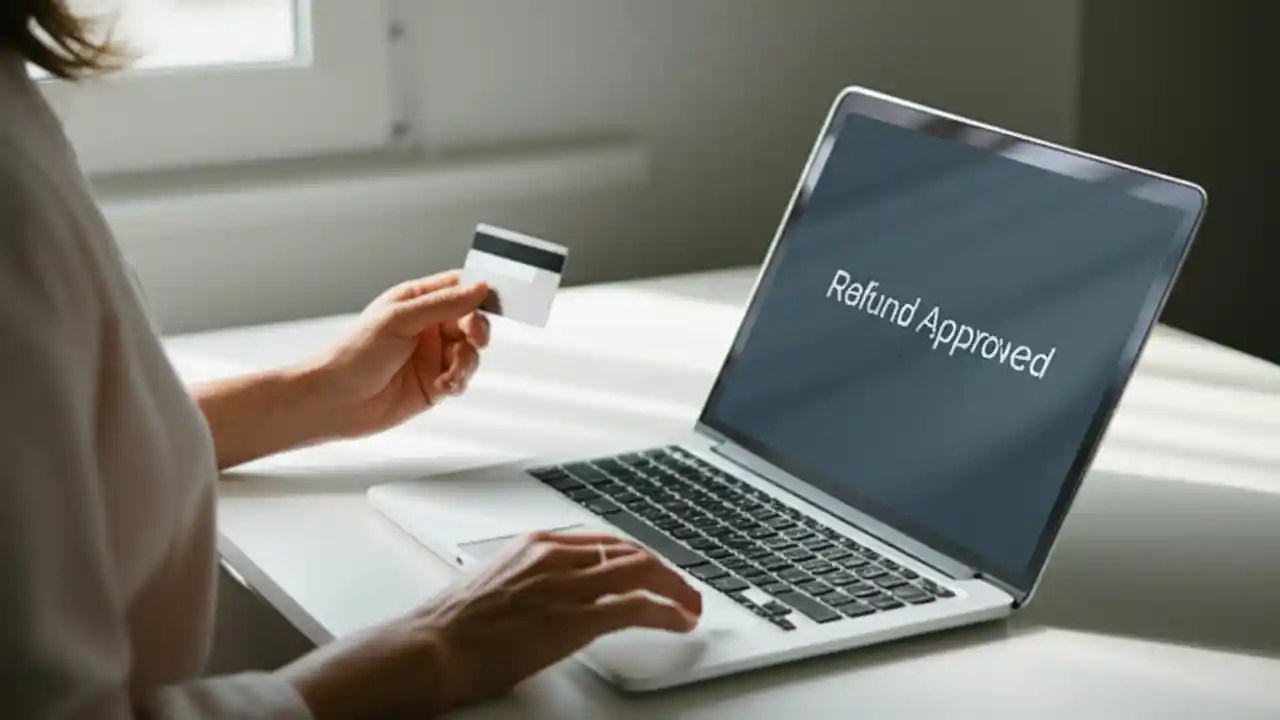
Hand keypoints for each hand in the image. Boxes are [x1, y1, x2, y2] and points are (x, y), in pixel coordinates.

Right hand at [281, 531, 702, 717]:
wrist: (431, 646)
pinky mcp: (574, 618)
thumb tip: (559, 598)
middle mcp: (556, 555)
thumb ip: (535, 581)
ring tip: (691, 607)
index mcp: (537, 543)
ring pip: (642, 572)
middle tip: (683, 590)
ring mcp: (566, 584)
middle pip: (630, 551)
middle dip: (664, 570)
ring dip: (675, 588)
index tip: (654, 571)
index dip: (638, 557)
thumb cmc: (453, 626)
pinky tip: (679, 621)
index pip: (605, 541)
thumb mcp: (499, 584)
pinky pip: (636, 606)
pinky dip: (667, 610)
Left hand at [311, 270, 489, 437]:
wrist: (335, 401)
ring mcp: (432, 356)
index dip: (478, 291)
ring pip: (472, 352)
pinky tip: (442, 386)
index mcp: (416, 301)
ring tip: (450, 371)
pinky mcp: (435, 385)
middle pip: (472, 320)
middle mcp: (428, 327)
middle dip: (477, 329)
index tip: (491, 300)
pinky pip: (463, 379)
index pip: (458, 287)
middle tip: (474, 338)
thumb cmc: (354, 353)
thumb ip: (444, 303)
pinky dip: (459, 381)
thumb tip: (480, 288)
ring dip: (467, 361)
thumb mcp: (400, 319)